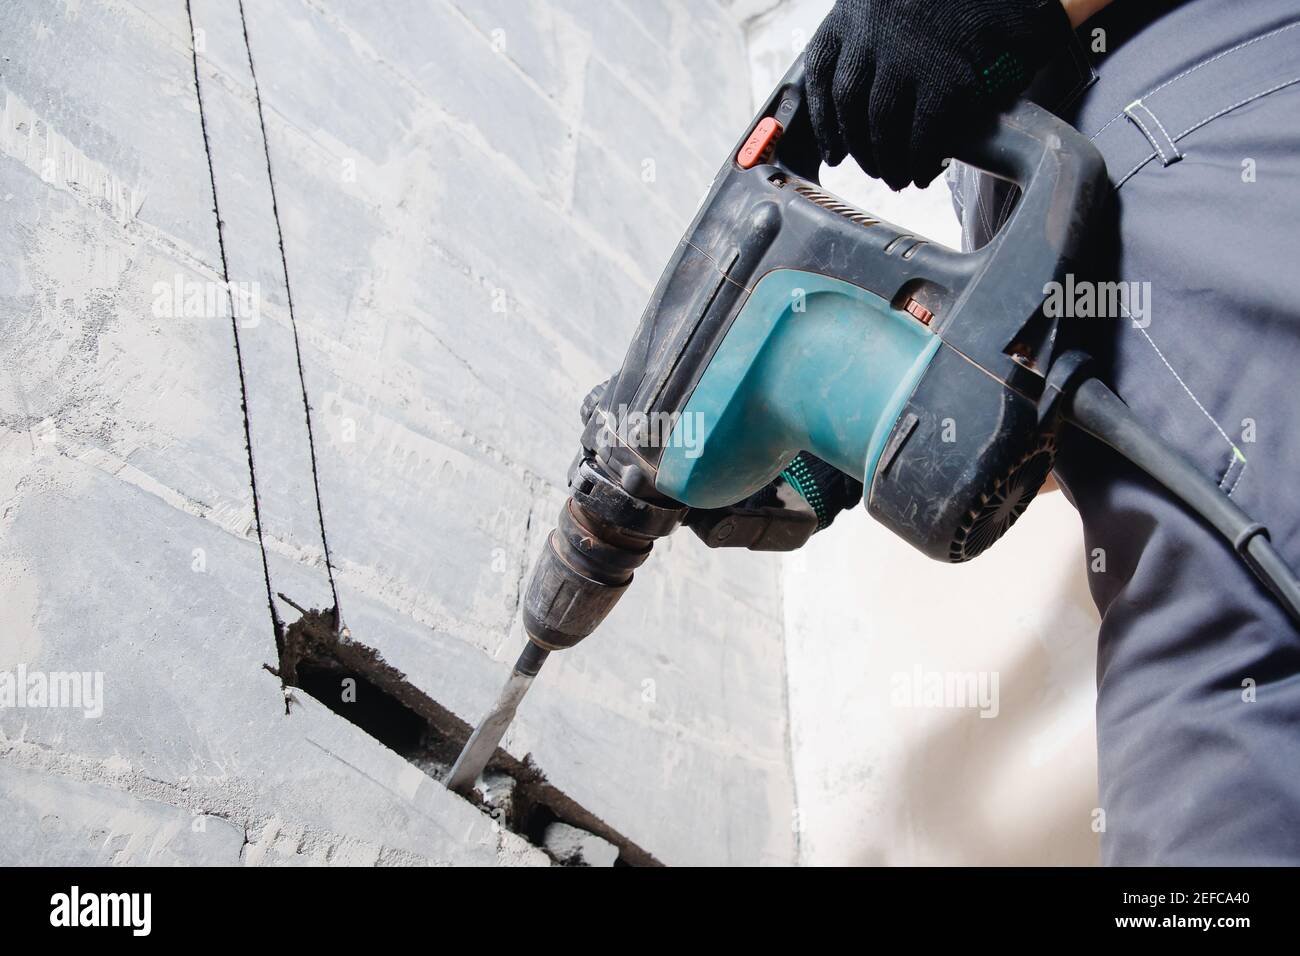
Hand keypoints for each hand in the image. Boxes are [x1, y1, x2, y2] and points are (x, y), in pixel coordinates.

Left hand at [803, 0, 1076, 189]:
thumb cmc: (966, 3)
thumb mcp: (905, 3)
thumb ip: (877, 40)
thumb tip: (854, 112)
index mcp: (858, 8)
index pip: (822, 71)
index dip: (824, 119)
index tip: (833, 150)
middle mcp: (876, 28)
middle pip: (848, 102)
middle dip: (857, 145)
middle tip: (874, 168)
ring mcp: (910, 54)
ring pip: (879, 124)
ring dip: (886, 160)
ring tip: (898, 177)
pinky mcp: (947, 79)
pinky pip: (922, 134)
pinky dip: (919, 159)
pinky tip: (924, 171)